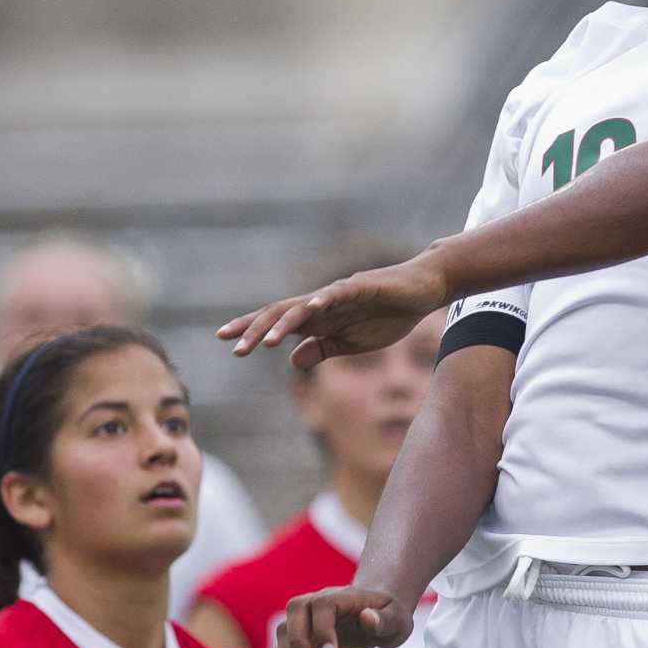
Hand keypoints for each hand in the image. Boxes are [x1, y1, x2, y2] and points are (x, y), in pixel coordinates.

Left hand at [218, 254, 447, 369]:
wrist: (421, 292)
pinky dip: (323, 300)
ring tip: (268, 343)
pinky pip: (338, 293)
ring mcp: (339, 293)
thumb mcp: (352, 343)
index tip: (225, 342)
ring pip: (303, 307)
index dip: (252, 330)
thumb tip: (292, 361)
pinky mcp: (362, 286)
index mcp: (318, 318)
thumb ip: (323, 349)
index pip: (277, 323)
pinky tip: (310, 309)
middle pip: (280, 314)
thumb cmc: (388, 315)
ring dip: (284, 325)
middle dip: (255, 330)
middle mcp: (321, 303)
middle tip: (233, 348)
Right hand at [273, 587, 414, 647]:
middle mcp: (318, 602)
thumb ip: (385, 620)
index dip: (323, 628)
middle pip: (295, 611)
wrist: (378, 614)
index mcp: (342, 595)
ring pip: (283, 633)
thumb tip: (367, 617)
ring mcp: (306, 619)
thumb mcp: (397, 619)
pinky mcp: (301, 638)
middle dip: (296, 642)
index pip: (323, 605)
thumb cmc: (389, 616)